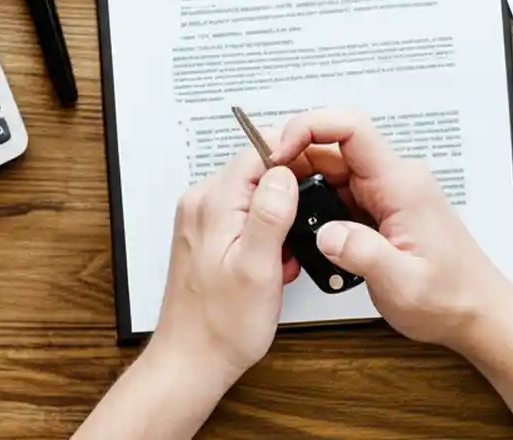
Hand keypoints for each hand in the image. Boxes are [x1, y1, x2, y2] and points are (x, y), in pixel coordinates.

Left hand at [151, 147, 300, 385]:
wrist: (191, 361)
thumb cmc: (221, 326)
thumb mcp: (257, 270)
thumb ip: (270, 214)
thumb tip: (283, 173)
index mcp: (212, 204)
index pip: (259, 151)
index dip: (296, 157)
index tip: (320, 175)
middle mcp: (201, 204)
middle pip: (257, 170)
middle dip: (290, 192)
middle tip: (307, 223)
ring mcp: (201, 219)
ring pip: (254, 194)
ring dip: (279, 217)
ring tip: (285, 252)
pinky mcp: (206, 235)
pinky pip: (244, 215)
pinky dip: (265, 232)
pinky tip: (271, 262)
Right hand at [272, 108, 512, 349]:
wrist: (477, 311)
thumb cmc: (451, 297)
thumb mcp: (403, 284)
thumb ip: (363, 254)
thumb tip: (325, 233)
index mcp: (400, 185)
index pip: (350, 127)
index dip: (307, 127)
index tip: (278, 153)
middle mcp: (394, 180)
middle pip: (332, 146)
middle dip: (294, 160)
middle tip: (267, 188)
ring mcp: (388, 193)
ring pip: (333, 169)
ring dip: (303, 186)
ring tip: (280, 212)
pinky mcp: (382, 209)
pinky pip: (340, 192)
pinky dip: (316, 205)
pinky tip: (305, 230)